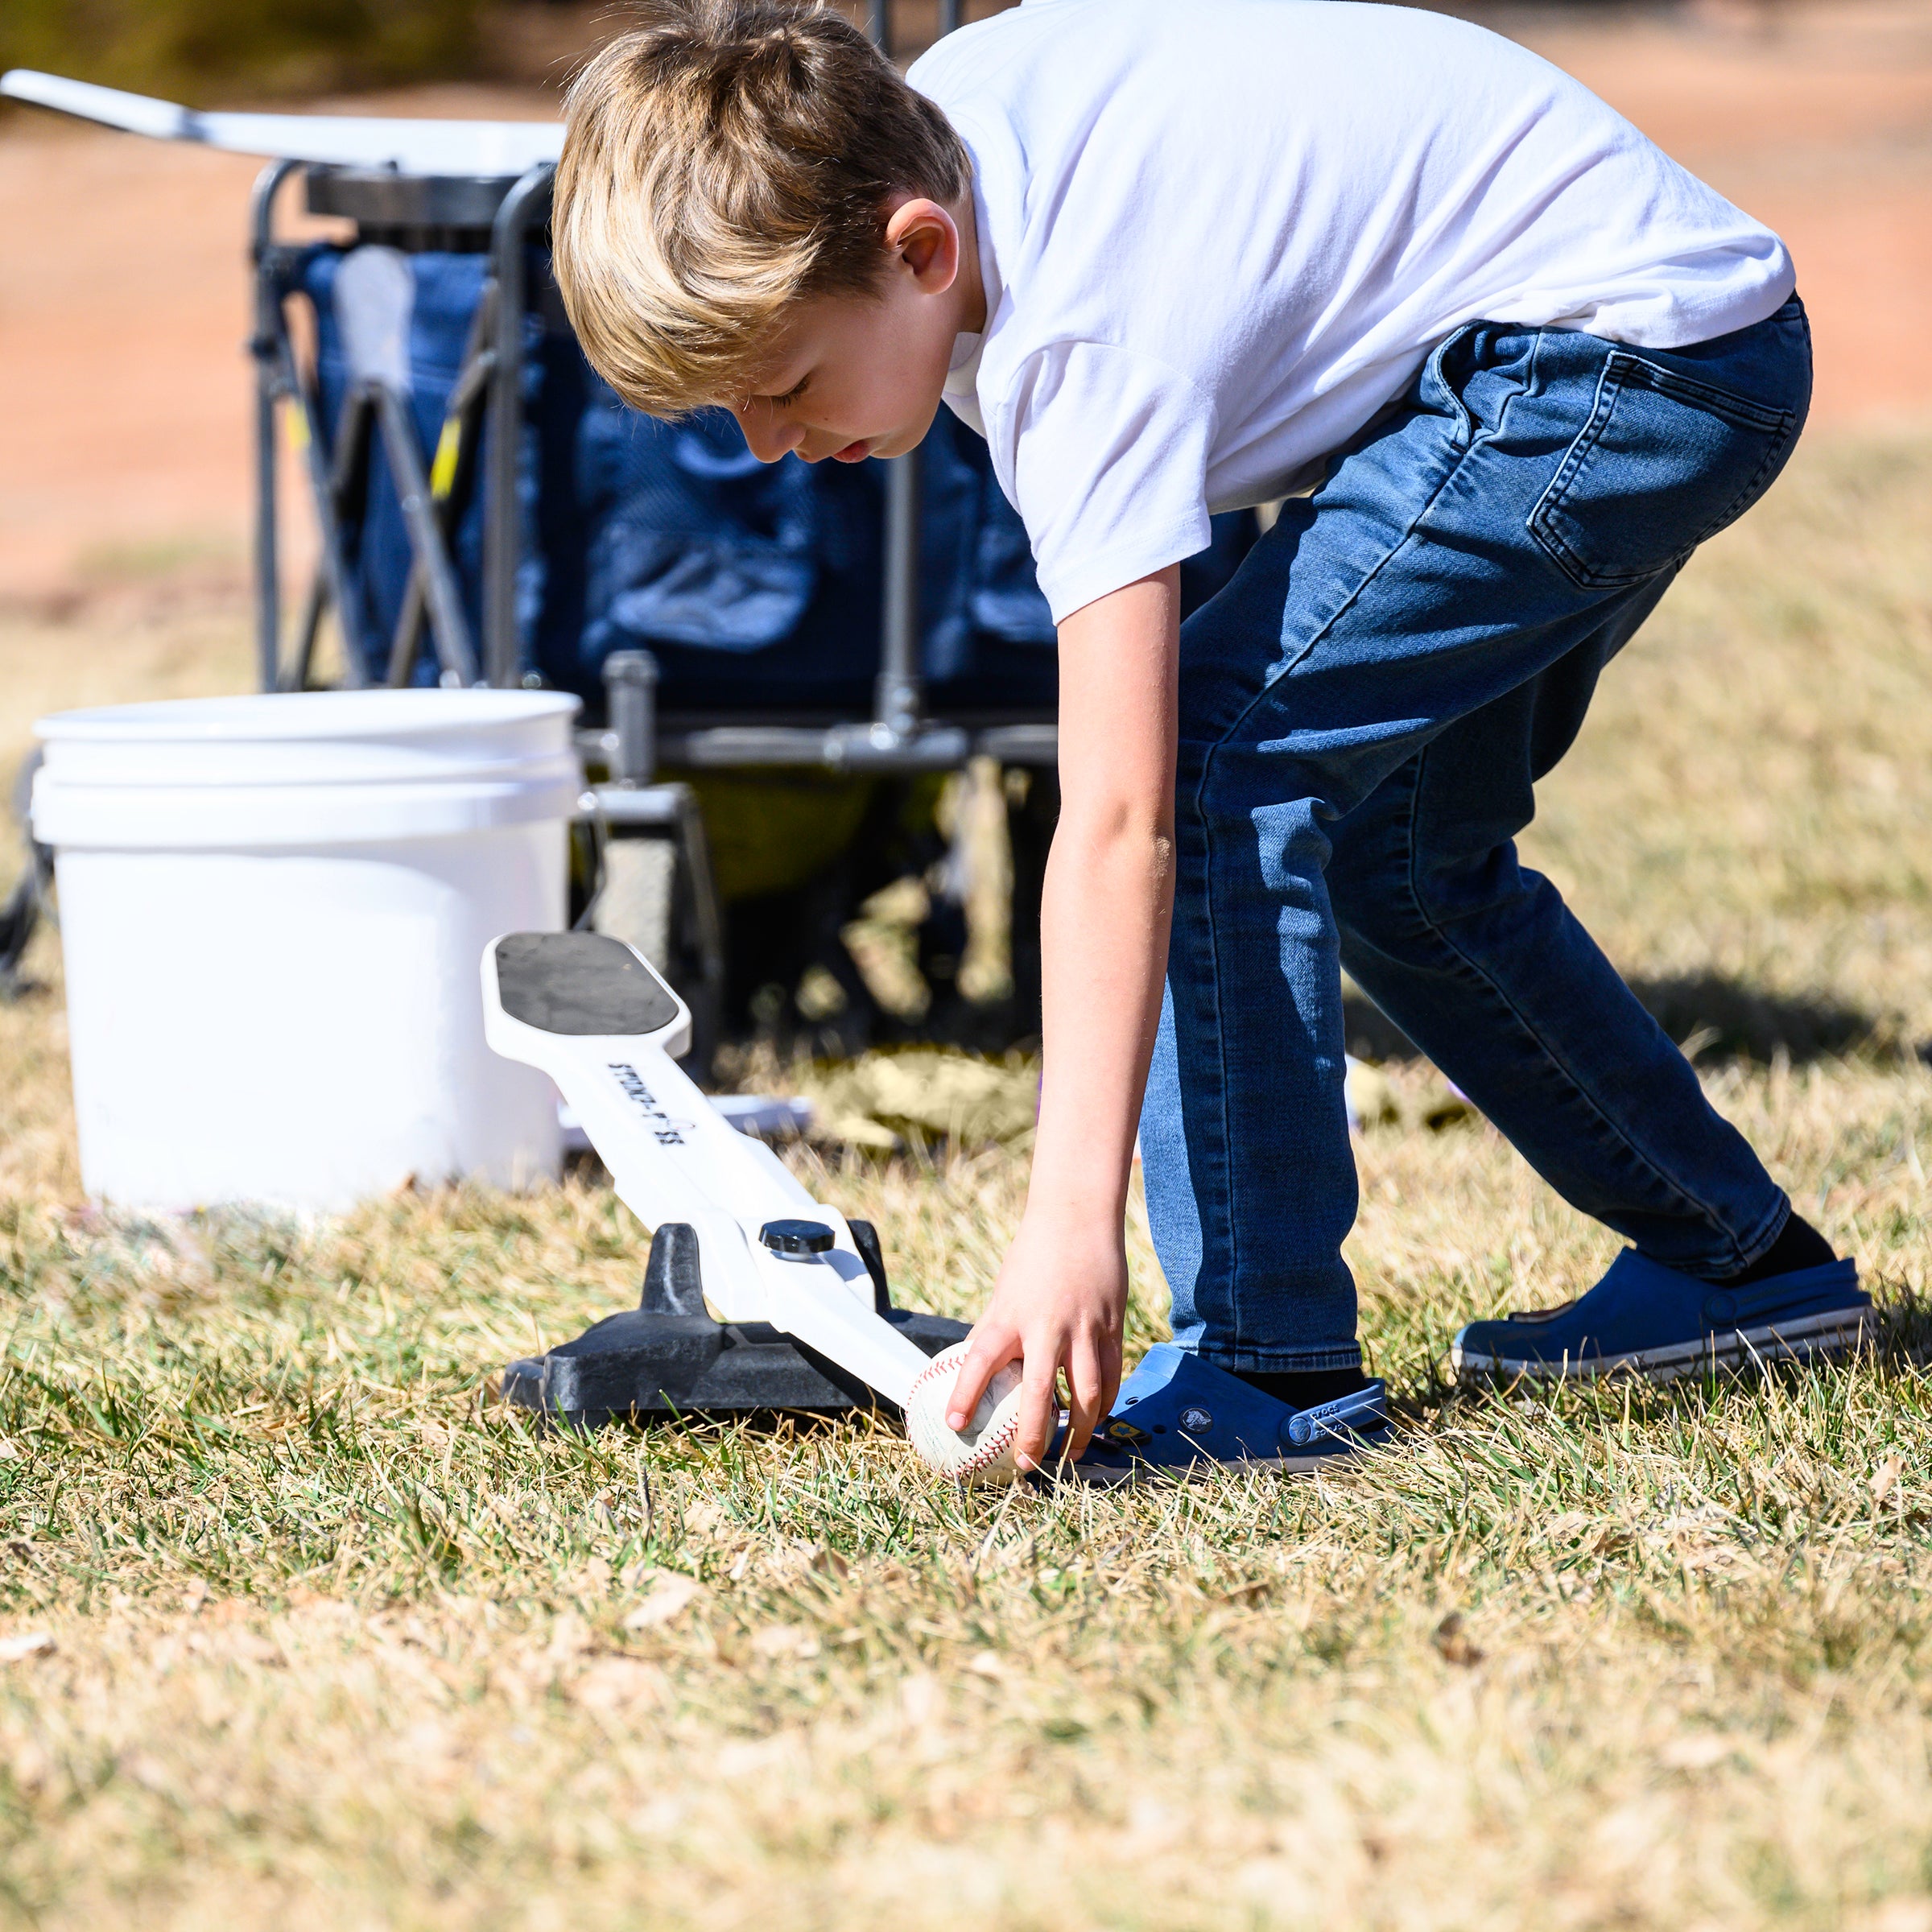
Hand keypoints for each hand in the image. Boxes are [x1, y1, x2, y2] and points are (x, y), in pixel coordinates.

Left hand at [946, 1206, 1126, 1470]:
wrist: (1078, 1218)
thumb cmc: (1033, 1256)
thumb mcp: (1004, 1293)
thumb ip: (994, 1332)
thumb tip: (974, 1374)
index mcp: (1010, 1315)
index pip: (980, 1359)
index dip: (966, 1394)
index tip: (955, 1425)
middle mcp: (1046, 1325)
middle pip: (1040, 1392)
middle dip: (1033, 1436)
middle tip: (1025, 1466)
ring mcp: (1085, 1328)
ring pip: (1087, 1394)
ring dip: (1079, 1431)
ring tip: (1070, 1456)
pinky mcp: (1112, 1327)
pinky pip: (1111, 1376)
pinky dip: (1105, 1403)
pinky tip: (1097, 1419)